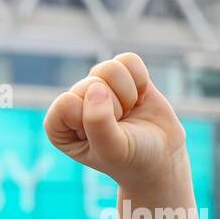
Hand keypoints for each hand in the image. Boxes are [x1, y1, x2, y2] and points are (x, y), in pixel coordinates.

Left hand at [43, 52, 188, 190]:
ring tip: (128, 113)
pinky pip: (128, 60)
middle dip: (114, 108)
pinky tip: (138, 99)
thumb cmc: (131, 158)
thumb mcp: (112, 150)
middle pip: (90, 84)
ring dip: (127, 93)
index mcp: (57, 127)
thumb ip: (97, 122)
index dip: (91, 118)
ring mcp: (96, 87)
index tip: (103, 136)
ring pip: (109, 68)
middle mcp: (73, 103)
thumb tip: (96, 87)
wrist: (162, 156)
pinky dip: (140, 80)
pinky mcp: (120, 76)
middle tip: (120, 127)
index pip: (66, 103)